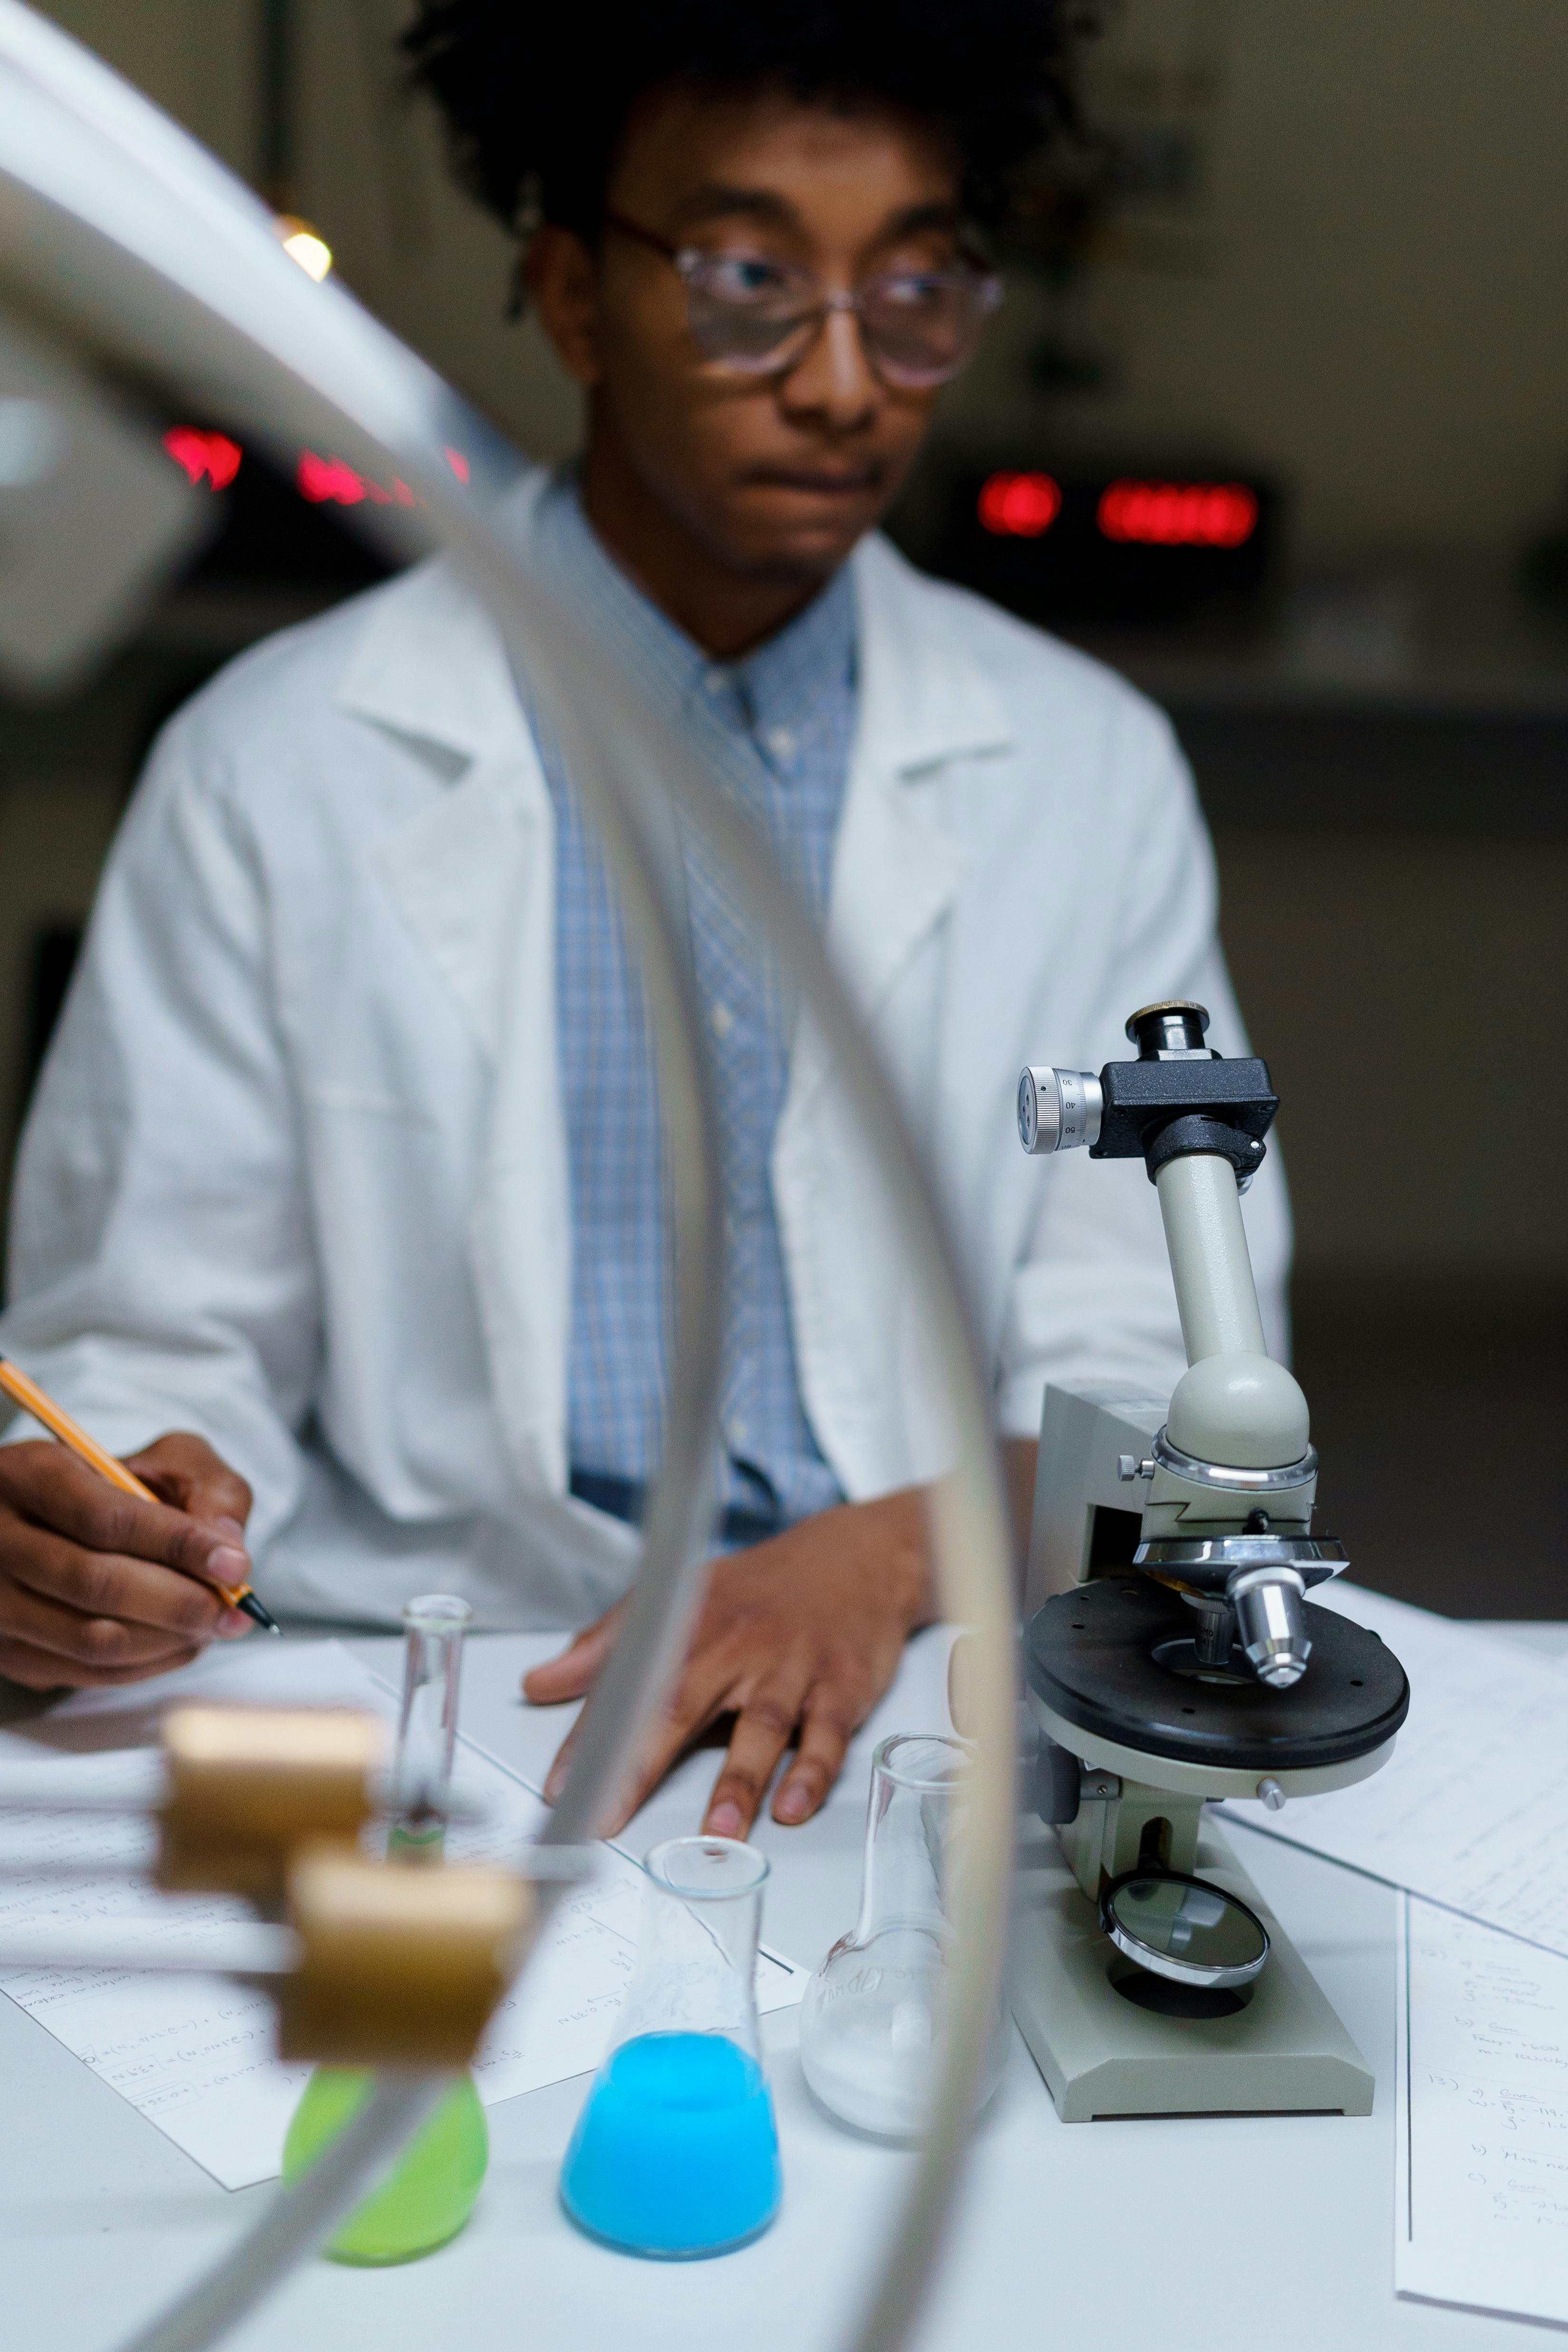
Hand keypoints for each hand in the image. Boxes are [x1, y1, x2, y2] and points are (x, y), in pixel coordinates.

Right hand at [0, 1432, 254, 1690]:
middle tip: (234, 1611)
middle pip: (95, 1584)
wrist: (58, 1521)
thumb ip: (207, 1490)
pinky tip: (184, 1644)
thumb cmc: (126, 1488)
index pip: (107, 1519)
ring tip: (216, 1627)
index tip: (235, 1566)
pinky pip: (84, 1672)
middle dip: (180, 1603)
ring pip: (90, 1638)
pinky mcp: (6, 1648)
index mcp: (30, 1473)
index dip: (178, 1546)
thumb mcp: (167, 1461)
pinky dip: (146, 1665)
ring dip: (167, 1640)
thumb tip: (228, 1547)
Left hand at [524, 1488, 934, 1837]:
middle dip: (643, 1764)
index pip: (629, 1684)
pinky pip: (828, 1733)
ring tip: (717, 1831)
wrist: (855, 1560)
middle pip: (685, 1704)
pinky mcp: (842, 1686)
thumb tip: (537, 1684)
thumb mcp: (679, 1597)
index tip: (560, 1783)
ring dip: (739, 1781)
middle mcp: (740, 1645)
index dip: (591, 1735)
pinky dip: (813, 1771)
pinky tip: (794, 1807)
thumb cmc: (760, 1590)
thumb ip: (607, 1646)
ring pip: (762, 1726)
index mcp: (692, 1625)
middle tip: (611, 1813)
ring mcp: (793, 1667)